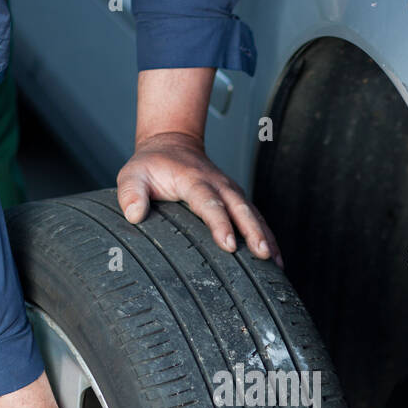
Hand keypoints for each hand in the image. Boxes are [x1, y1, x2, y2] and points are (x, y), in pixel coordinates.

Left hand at [116, 129, 282, 265]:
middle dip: (253, 232)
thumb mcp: (132, 175)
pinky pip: (256, 218)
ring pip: (253, 214)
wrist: (171, 144)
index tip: (228, 244)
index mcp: (193, 179)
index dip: (220, 223)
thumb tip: (134, 215)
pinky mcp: (237, 199)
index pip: (208, 202)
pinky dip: (268, 236)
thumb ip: (130, 193)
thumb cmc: (151, 165)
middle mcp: (218, 184)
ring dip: (267, 237)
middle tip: (263, 254)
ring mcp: (231, 191)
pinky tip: (276, 259)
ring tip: (277, 263)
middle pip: (240, 208)